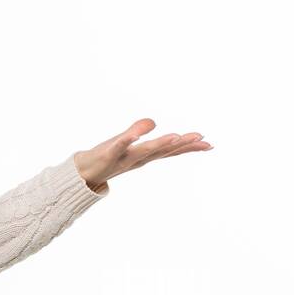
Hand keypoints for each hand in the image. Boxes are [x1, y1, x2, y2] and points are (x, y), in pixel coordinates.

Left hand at [73, 118, 211, 192]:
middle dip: (182, 145)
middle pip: (163, 150)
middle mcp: (138, 157)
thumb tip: (154, 122)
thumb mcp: (126, 141)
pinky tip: (132, 135)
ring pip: (145, 150)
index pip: (170, 150)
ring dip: (160, 144)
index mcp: (145, 155)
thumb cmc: (108, 157)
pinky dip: (125, 141)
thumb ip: (140, 131)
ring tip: (176, 136)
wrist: (84, 172)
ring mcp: (124, 157)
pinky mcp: (108, 154)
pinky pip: (118, 147)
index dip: (189, 147)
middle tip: (201, 139)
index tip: (209, 144)